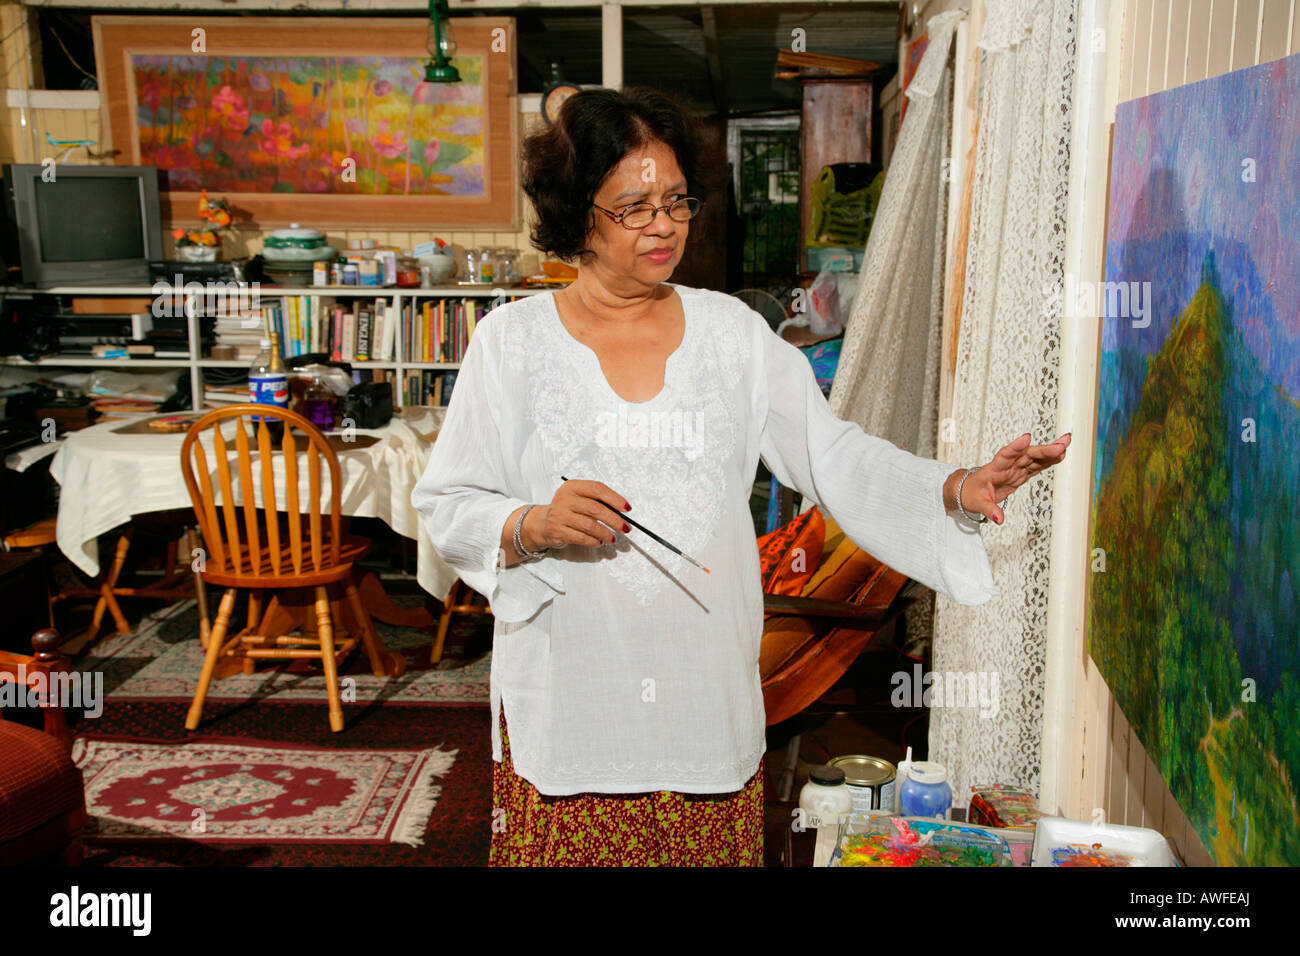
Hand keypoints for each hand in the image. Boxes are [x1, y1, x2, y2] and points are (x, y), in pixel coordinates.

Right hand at [524, 479, 630, 548]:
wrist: (542, 523)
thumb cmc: (566, 510)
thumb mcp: (577, 498)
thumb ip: (596, 501)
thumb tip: (620, 511)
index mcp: (572, 487)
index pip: (597, 489)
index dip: (614, 498)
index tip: (626, 508)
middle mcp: (565, 499)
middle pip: (595, 508)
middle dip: (614, 520)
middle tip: (625, 527)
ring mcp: (559, 515)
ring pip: (589, 525)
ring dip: (605, 533)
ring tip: (612, 538)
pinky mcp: (558, 531)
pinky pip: (581, 538)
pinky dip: (593, 541)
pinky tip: (599, 542)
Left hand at [949, 432, 1071, 524]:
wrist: (970, 490)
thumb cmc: (971, 493)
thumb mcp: (977, 503)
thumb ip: (989, 509)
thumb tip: (999, 519)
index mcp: (994, 469)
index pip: (1005, 456)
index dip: (1015, 447)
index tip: (1026, 438)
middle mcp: (1006, 465)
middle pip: (1026, 455)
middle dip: (1043, 450)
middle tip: (1061, 445)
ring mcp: (1015, 468)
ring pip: (1034, 457)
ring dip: (1050, 451)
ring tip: (1066, 443)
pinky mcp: (1021, 474)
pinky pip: (1036, 466)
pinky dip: (1048, 461)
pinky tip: (1061, 454)